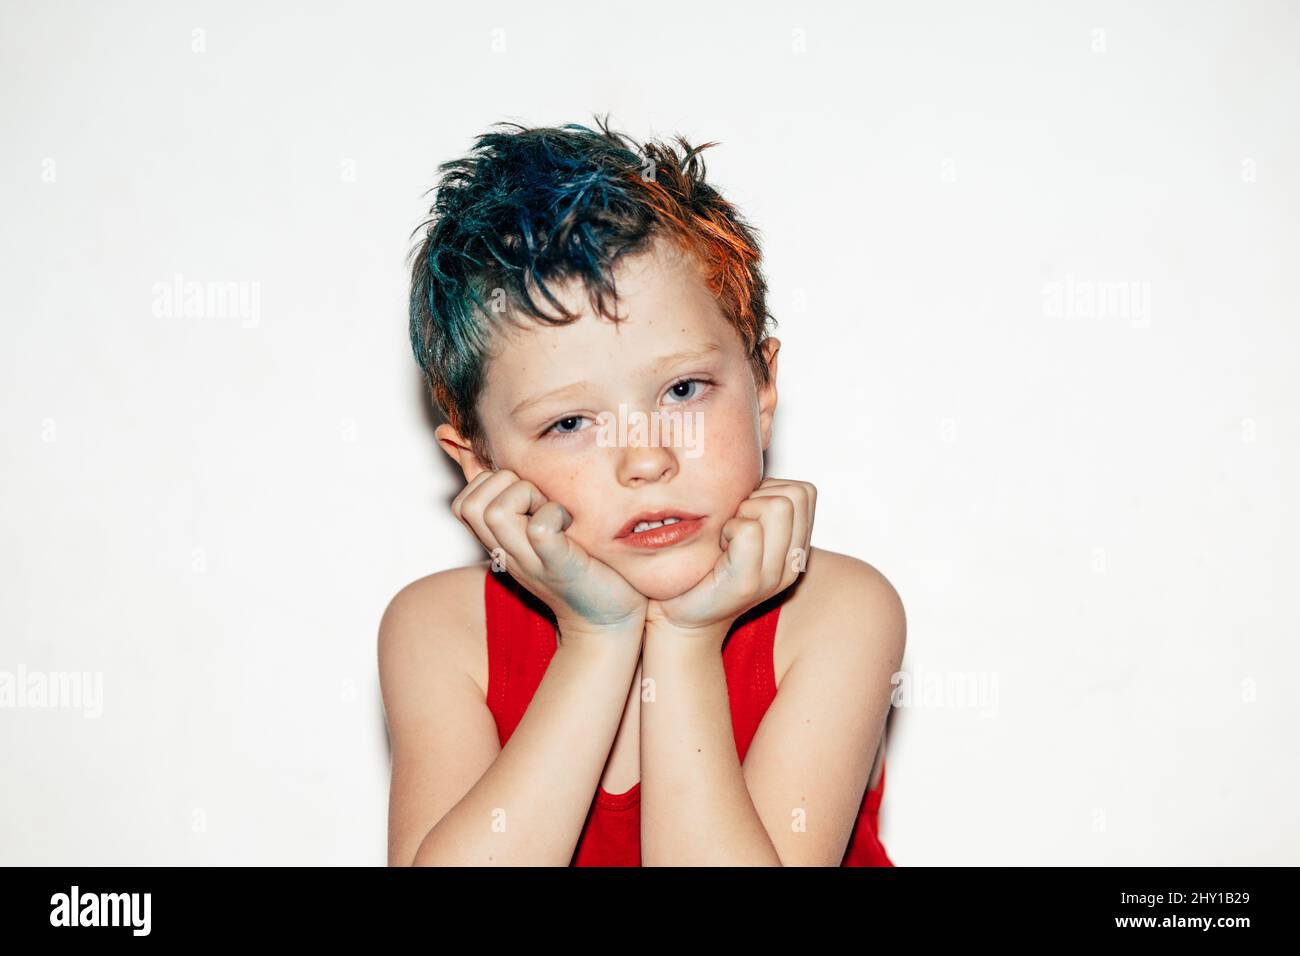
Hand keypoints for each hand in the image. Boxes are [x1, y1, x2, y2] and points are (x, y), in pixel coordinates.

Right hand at [452, 469, 648, 634]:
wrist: (607, 622)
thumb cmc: (583, 570)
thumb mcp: (542, 537)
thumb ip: (526, 510)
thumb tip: (518, 470)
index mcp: (501, 545)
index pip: (463, 503)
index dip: (491, 485)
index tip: (527, 496)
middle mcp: (508, 554)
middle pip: (469, 505)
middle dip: (505, 484)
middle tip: (540, 500)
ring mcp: (531, 562)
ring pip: (495, 512)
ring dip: (527, 495)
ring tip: (554, 510)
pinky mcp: (561, 566)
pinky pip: (540, 530)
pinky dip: (554, 514)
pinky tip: (570, 524)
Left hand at [644, 477, 815, 642]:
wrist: (680, 614)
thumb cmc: (704, 563)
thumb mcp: (739, 527)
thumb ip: (756, 501)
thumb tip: (754, 455)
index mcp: (797, 547)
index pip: (805, 491)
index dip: (771, 489)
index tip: (745, 512)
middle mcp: (794, 562)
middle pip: (796, 494)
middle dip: (759, 497)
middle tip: (734, 524)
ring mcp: (775, 575)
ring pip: (777, 507)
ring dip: (744, 511)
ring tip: (727, 536)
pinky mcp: (748, 583)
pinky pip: (749, 530)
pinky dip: (729, 529)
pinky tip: (719, 548)